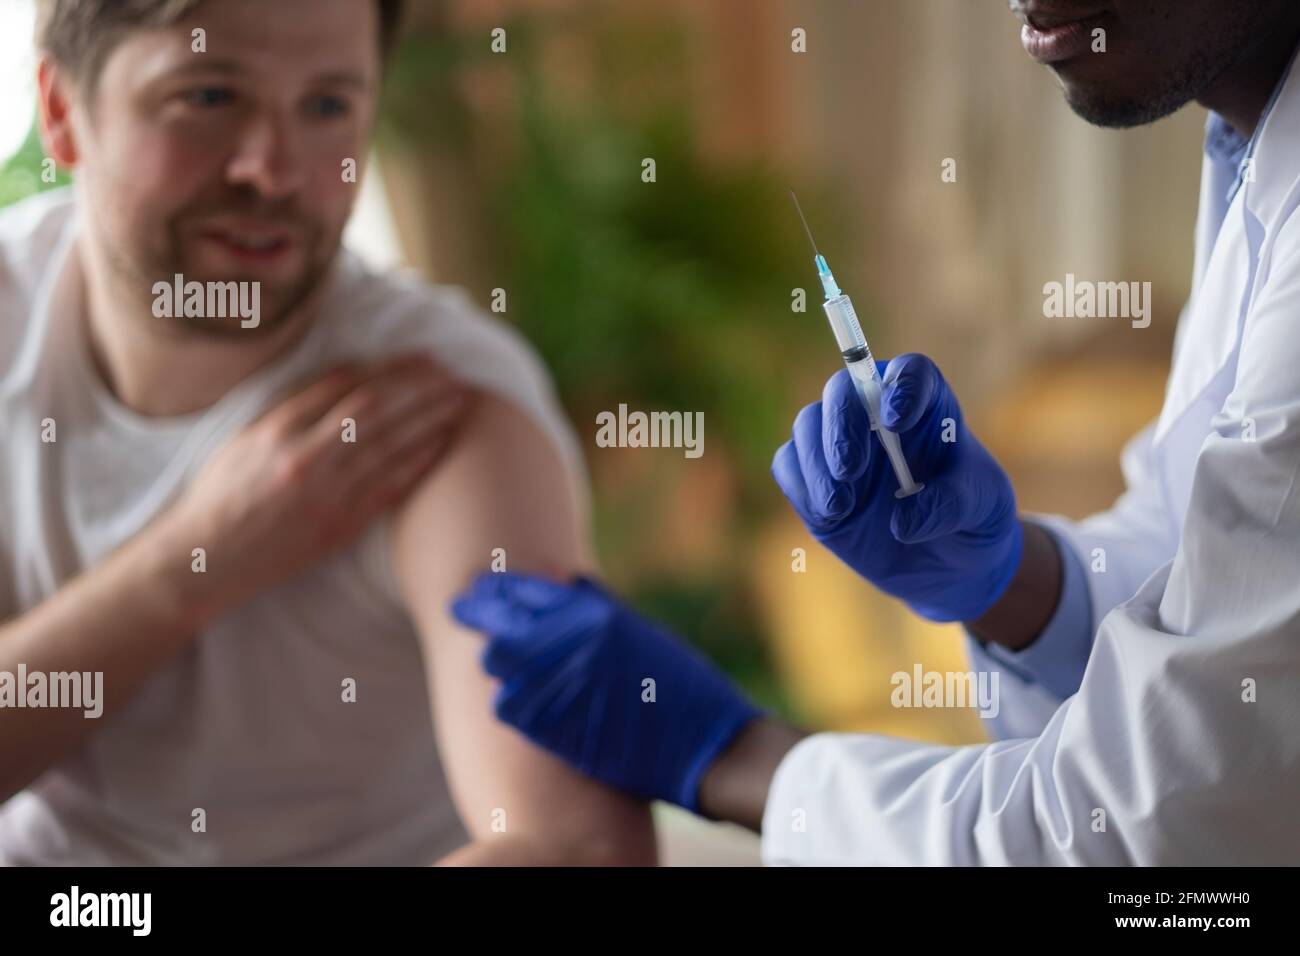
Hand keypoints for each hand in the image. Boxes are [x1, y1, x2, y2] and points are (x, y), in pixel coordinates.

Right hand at [161, 353, 472, 622]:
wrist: (207, 561)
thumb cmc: (224, 494)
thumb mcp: (245, 440)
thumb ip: (293, 410)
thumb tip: (346, 376)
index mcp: (275, 430)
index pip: (342, 385)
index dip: (387, 368)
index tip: (418, 358)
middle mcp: (303, 458)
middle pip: (374, 410)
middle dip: (417, 387)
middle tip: (450, 371)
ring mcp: (325, 494)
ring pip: (389, 445)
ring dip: (429, 419)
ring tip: (458, 400)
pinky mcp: (340, 526)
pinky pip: (389, 487)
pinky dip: (418, 462)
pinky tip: (443, 443)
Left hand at [451, 572, 761, 811]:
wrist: (705, 747)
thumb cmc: (683, 689)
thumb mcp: (641, 633)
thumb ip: (597, 609)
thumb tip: (562, 580)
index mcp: (597, 612)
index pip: (526, 589)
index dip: (495, 589)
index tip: (479, 589)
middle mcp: (573, 641)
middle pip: (500, 621)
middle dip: (479, 615)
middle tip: (463, 612)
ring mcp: (561, 683)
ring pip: (497, 663)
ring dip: (496, 661)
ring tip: (496, 662)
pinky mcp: (555, 727)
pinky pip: (506, 706)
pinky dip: (506, 701)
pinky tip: (511, 701)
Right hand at [772, 353, 1020, 621]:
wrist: (945, 561)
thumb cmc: (971, 518)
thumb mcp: (982, 509)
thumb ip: (948, 506)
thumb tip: (901, 521)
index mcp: (925, 403)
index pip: (910, 373)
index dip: (900, 387)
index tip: (896, 421)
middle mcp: (875, 412)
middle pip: (843, 389)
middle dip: (841, 424)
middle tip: (851, 469)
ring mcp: (839, 443)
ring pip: (807, 425)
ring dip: (816, 462)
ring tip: (840, 505)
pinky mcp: (813, 478)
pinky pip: (788, 467)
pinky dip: (803, 489)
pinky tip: (832, 515)